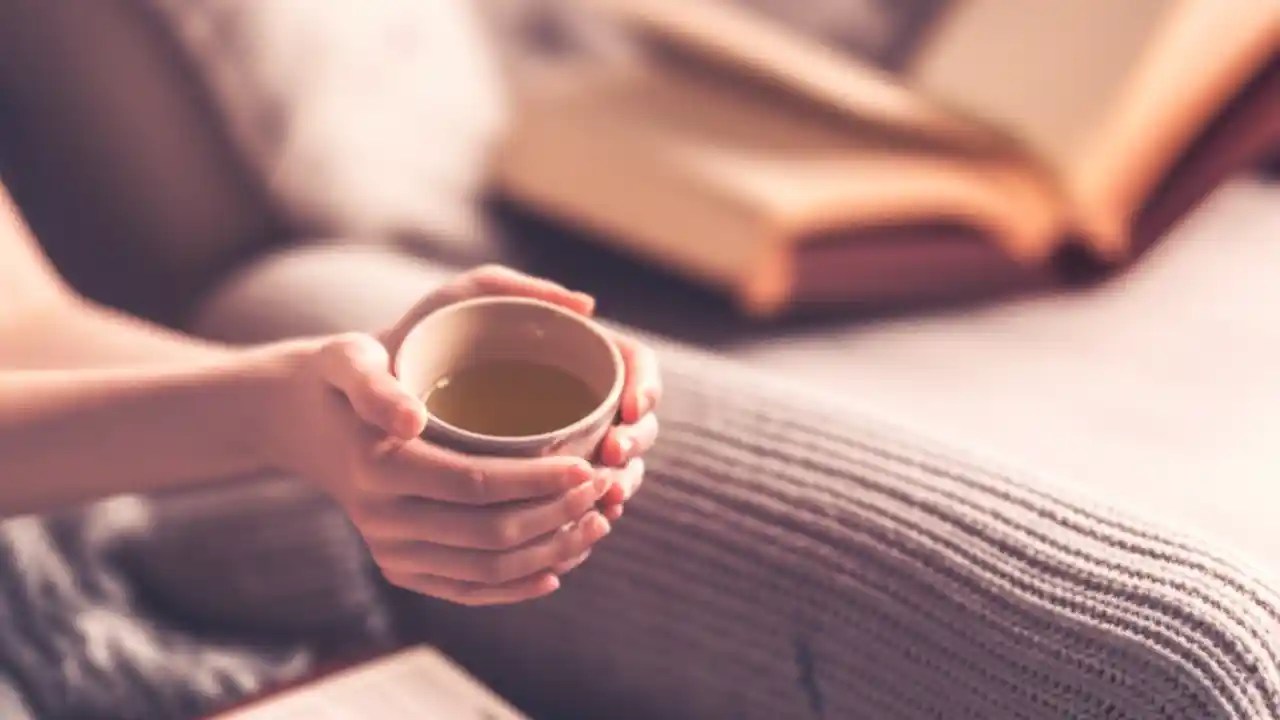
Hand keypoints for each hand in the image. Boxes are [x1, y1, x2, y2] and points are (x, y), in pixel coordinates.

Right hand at [257, 333, 614, 605]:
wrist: (301, 423)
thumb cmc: (340, 377)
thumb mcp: (347, 359)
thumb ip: (376, 385)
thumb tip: (412, 421)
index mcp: (378, 468)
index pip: (475, 483)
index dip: (539, 480)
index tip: (586, 465)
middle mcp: (382, 519)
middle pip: (488, 532)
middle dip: (557, 516)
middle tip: (604, 489)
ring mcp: (390, 551)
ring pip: (486, 569)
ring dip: (549, 553)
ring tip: (596, 524)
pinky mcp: (399, 568)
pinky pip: (465, 590)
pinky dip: (515, 587)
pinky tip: (556, 571)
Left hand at [382, 265, 662, 519]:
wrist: (374, 388)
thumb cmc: (425, 333)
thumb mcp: (461, 298)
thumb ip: (512, 285)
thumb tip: (587, 305)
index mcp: (577, 349)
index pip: (636, 365)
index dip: (646, 387)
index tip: (630, 409)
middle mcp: (580, 396)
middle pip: (638, 423)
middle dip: (636, 446)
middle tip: (612, 460)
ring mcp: (567, 442)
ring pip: (617, 468)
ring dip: (621, 485)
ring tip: (605, 502)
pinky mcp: (542, 480)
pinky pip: (582, 503)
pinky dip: (588, 516)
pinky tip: (581, 531)